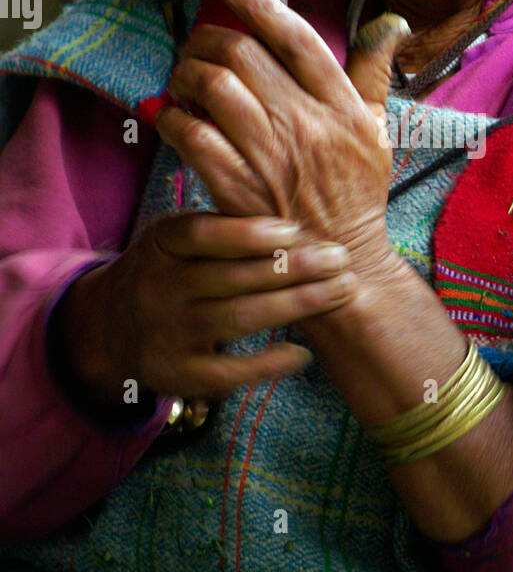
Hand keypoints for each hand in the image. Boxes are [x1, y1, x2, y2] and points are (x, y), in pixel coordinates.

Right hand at [53, 212, 355, 404]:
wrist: (111, 327)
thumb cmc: (170, 270)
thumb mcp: (177, 238)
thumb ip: (223, 225)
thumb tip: (297, 198)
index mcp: (160, 244)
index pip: (200, 234)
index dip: (247, 232)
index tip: (294, 229)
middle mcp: (158, 288)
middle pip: (231, 278)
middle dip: (294, 267)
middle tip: (340, 258)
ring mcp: (166, 333)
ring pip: (237, 318)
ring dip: (295, 304)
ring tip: (340, 290)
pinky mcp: (176, 373)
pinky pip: (227, 372)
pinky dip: (268, 363)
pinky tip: (303, 353)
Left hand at [155, 0, 409, 282]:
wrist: (340, 259)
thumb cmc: (357, 191)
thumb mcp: (377, 129)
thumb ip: (375, 72)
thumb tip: (390, 22)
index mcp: (342, 106)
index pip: (297, 40)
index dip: (260, 5)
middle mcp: (307, 125)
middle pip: (243, 55)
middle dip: (208, 39)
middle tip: (198, 46)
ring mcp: (271, 157)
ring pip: (213, 87)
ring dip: (185, 73)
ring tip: (182, 78)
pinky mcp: (238, 188)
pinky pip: (192, 137)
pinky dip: (172, 118)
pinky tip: (171, 117)